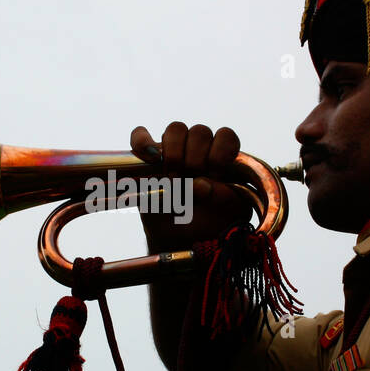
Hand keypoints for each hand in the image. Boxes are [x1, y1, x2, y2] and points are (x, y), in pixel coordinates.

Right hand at [129, 122, 252, 248]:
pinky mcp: (146, 159)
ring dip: (174, 152)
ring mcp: (172, 152)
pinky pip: (141, 137)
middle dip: (195, 158)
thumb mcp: (228, 215)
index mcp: (223, 159)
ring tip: (172, 179)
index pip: (226, 137)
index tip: (215, 174)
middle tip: (191, 182)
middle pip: (200, 132)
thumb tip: (201, 184)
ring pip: (175, 129)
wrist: (180, 241)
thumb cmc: (209, 225)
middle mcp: (199, 150)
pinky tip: (149, 158)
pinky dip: (142, 141)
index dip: (220, 152)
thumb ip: (226, 197)